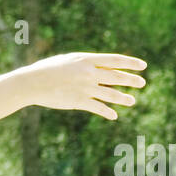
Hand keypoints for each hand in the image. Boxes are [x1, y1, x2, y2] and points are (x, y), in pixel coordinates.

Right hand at [20, 52, 146, 119]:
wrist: (32, 82)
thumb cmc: (48, 69)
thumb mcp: (68, 61)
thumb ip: (85, 64)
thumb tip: (100, 67)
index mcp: (86, 60)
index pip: (115, 60)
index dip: (131, 62)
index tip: (143, 65)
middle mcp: (89, 73)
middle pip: (116, 77)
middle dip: (131, 80)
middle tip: (142, 83)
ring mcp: (85, 88)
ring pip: (111, 94)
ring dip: (123, 98)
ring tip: (132, 101)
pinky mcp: (79, 102)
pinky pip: (98, 108)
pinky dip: (107, 112)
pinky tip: (114, 115)